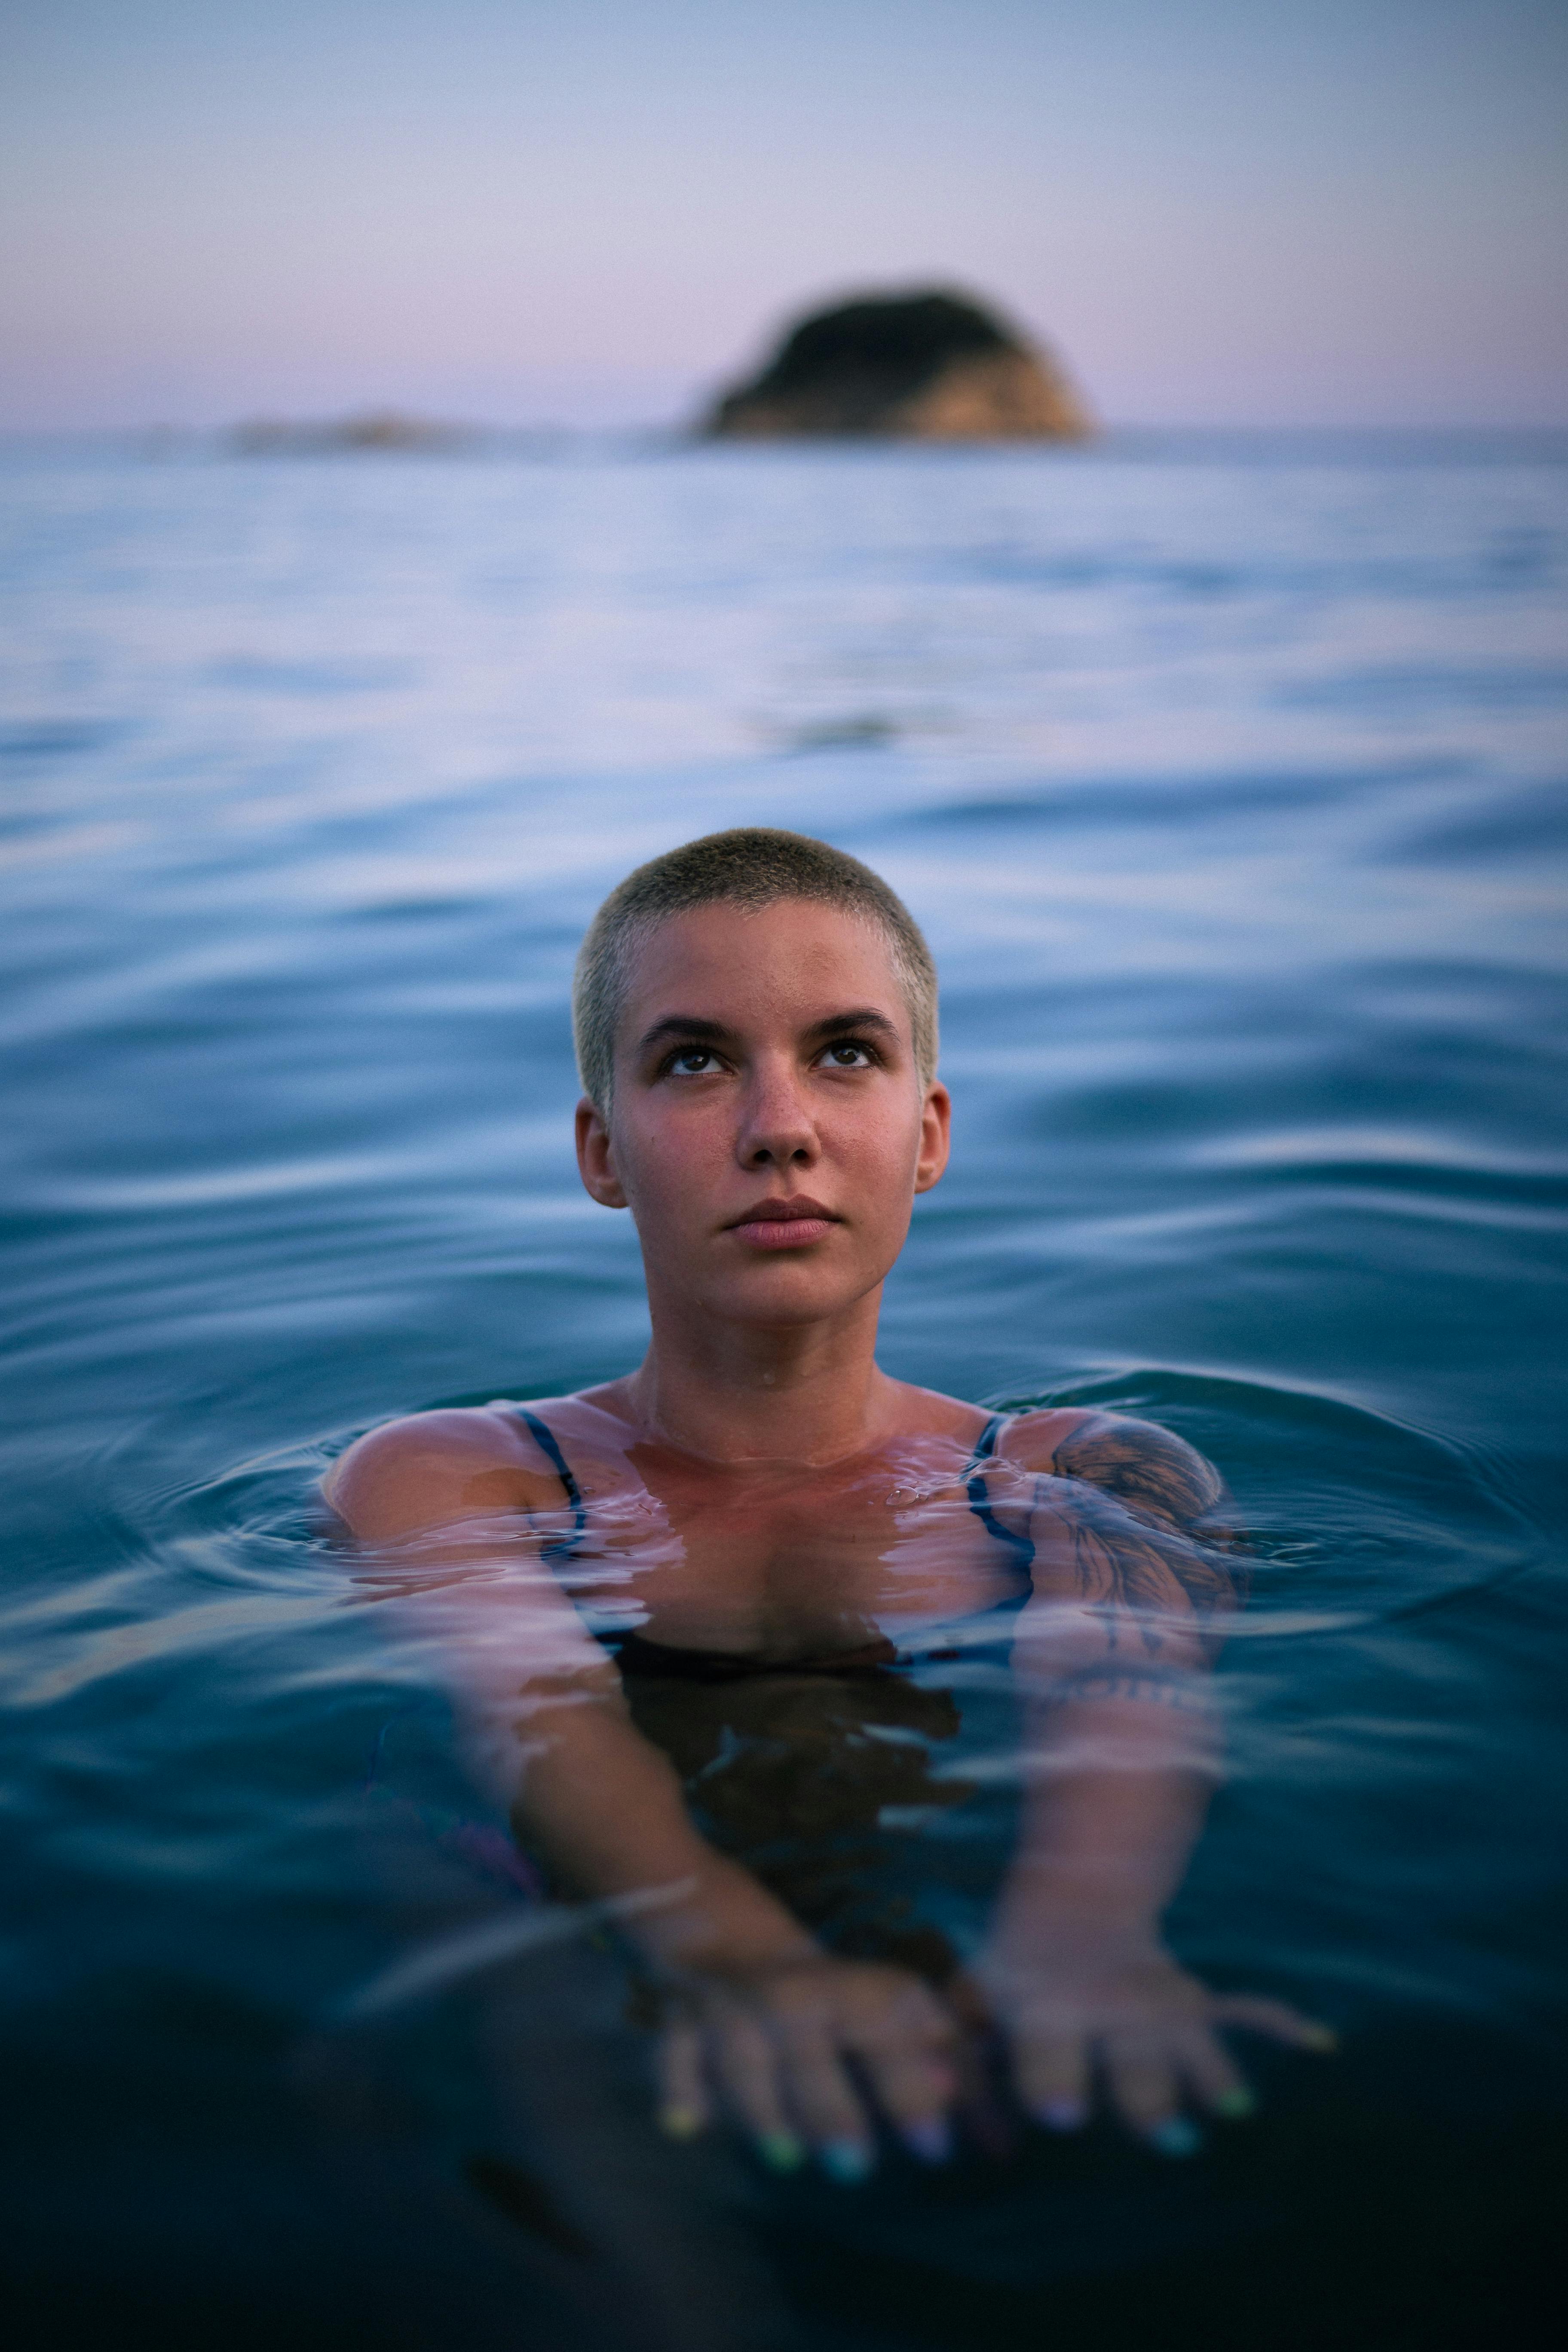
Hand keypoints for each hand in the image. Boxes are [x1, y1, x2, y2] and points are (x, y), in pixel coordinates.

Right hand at [655, 1952, 957, 2179]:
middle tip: (860, 2167)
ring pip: (745, 2060)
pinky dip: (681, 2087)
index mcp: (840, 1984)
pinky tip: (688, 2125)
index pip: (884, 2027)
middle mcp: (785, 1996)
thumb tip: (984, 2123)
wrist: (707, 1917)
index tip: (937, 2147)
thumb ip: (933, 2057)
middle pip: (810, 2047)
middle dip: (833, 2104)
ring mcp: (726, 2010)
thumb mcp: (878, 2000)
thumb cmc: (816, 1977)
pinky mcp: (676, 2024)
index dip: (911, 2082)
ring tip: (790, 2159)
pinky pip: (676, 2057)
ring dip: (766, 2109)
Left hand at [968, 1934, 1333, 2153]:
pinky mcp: (1188, 1999)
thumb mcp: (975, 2010)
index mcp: (1042, 2008)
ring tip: (1231, 2111)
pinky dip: (1276, 2021)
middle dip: (1145, 2095)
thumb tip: (967, 2154)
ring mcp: (1151, 2002)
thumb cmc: (1016, 1968)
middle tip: (1165, 2137)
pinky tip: (1318, 2040)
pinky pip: (1237, 2009)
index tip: (1061, 2115)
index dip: (1049, 2081)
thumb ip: (969, 2080)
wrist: (1074, 1896)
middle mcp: (1101, 2005)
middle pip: (1128, 2057)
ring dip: (1209, 2076)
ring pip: (1185, 2039)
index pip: (1043, 2051)